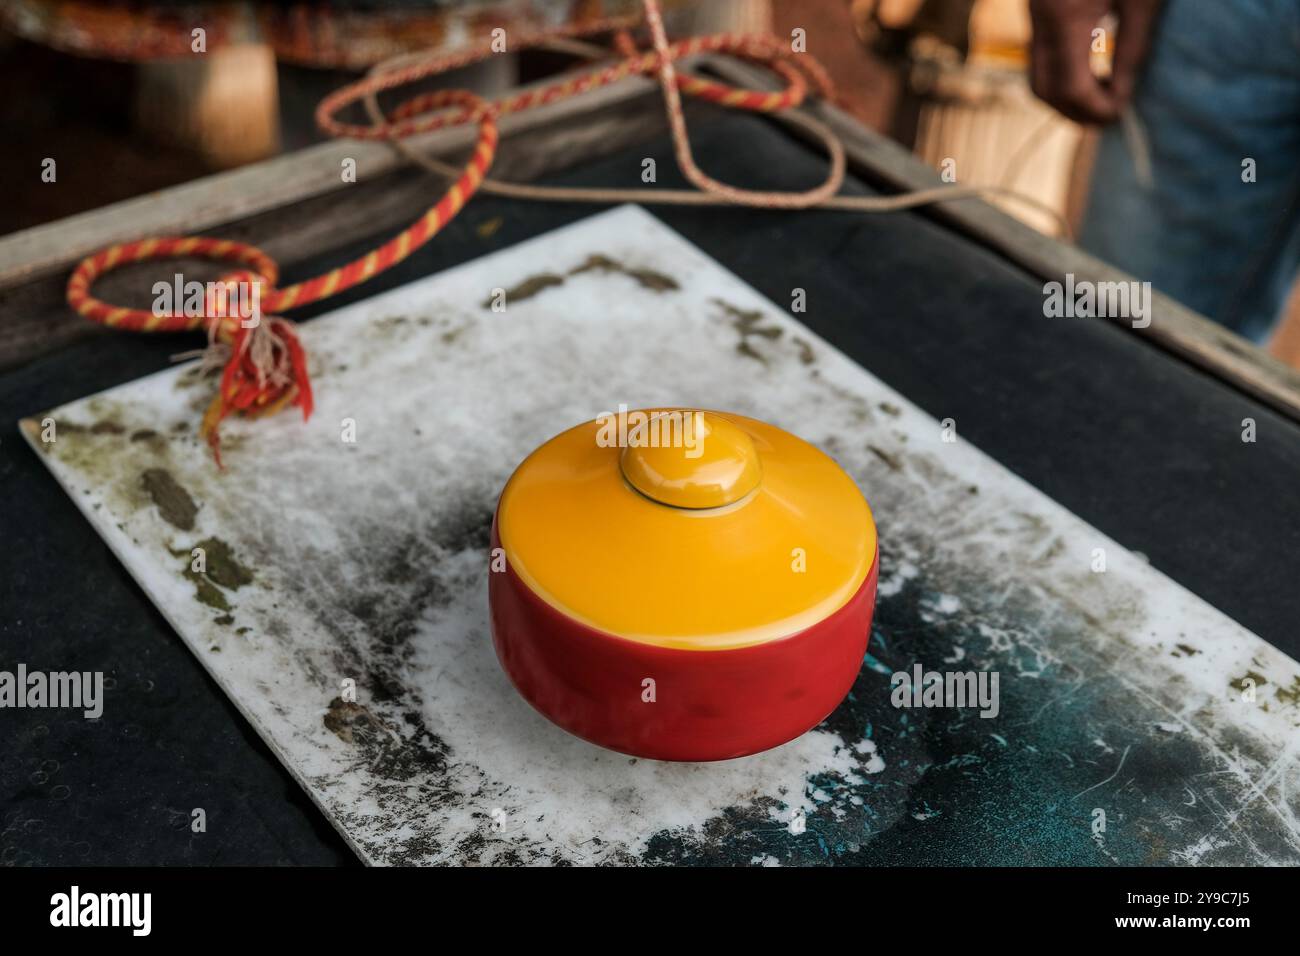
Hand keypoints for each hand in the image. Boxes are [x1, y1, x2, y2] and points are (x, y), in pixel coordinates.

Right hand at [1029, 0, 1163, 123]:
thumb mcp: (1141, 2)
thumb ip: (1131, 50)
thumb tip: (1121, 96)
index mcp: (1065, 17)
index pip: (1071, 86)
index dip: (1095, 108)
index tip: (1121, 111)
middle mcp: (1040, 19)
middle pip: (1046, 90)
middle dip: (1076, 112)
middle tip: (1110, 115)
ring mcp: (1035, 15)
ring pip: (1038, 79)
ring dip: (1067, 99)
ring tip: (1103, 94)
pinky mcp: (1039, 12)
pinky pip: (1041, 60)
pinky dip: (1062, 79)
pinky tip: (1091, 74)